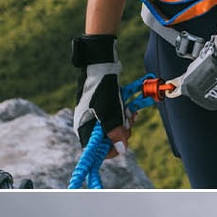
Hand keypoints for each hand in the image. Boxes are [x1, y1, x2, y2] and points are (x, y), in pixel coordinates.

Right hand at [72, 33, 127, 149]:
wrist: (101, 65)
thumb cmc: (101, 89)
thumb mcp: (110, 113)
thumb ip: (115, 132)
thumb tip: (121, 149)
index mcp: (84, 129)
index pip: (96, 150)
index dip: (111, 149)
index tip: (123, 140)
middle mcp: (89, 124)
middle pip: (109, 139)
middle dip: (122, 131)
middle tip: (127, 120)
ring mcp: (97, 116)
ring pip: (116, 127)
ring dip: (126, 121)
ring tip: (129, 110)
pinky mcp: (104, 108)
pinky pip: (117, 117)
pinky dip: (126, 114)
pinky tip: (132, 108)